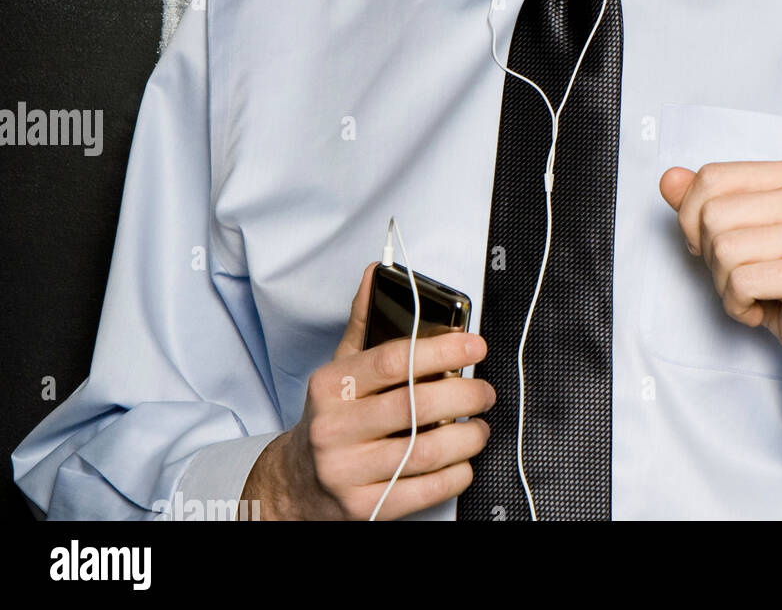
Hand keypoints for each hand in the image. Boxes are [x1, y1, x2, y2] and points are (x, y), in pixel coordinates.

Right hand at [242, 263, 495, 519]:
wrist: (296, 484)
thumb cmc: (331, 418)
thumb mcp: (339, 368)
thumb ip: (365, 324)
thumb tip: (378, 274)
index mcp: (332, 386)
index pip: (393, 361)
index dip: (442, 349)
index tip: (475, 345)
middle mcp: (334, 429)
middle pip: (414, 407)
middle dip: (464, 395)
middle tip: (484, 391)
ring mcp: (346, 473)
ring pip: (423, 453)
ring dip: (465, 437)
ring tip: (479, 426)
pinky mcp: (362, 509)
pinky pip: (423, 492)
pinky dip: (455, 475)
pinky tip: (463, 460)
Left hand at [659, 161, 781, 431]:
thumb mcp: (738, 235)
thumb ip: (702, 204)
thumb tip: (669, 178)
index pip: (712, 177)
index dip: (693, 217)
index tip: (717, 245)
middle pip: (713, 214)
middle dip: (712, 256)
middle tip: (744, 275)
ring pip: (724, 249)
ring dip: (725, 284)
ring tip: (755, 292)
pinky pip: (741, 283)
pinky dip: (738, 305)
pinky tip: (763, 309)